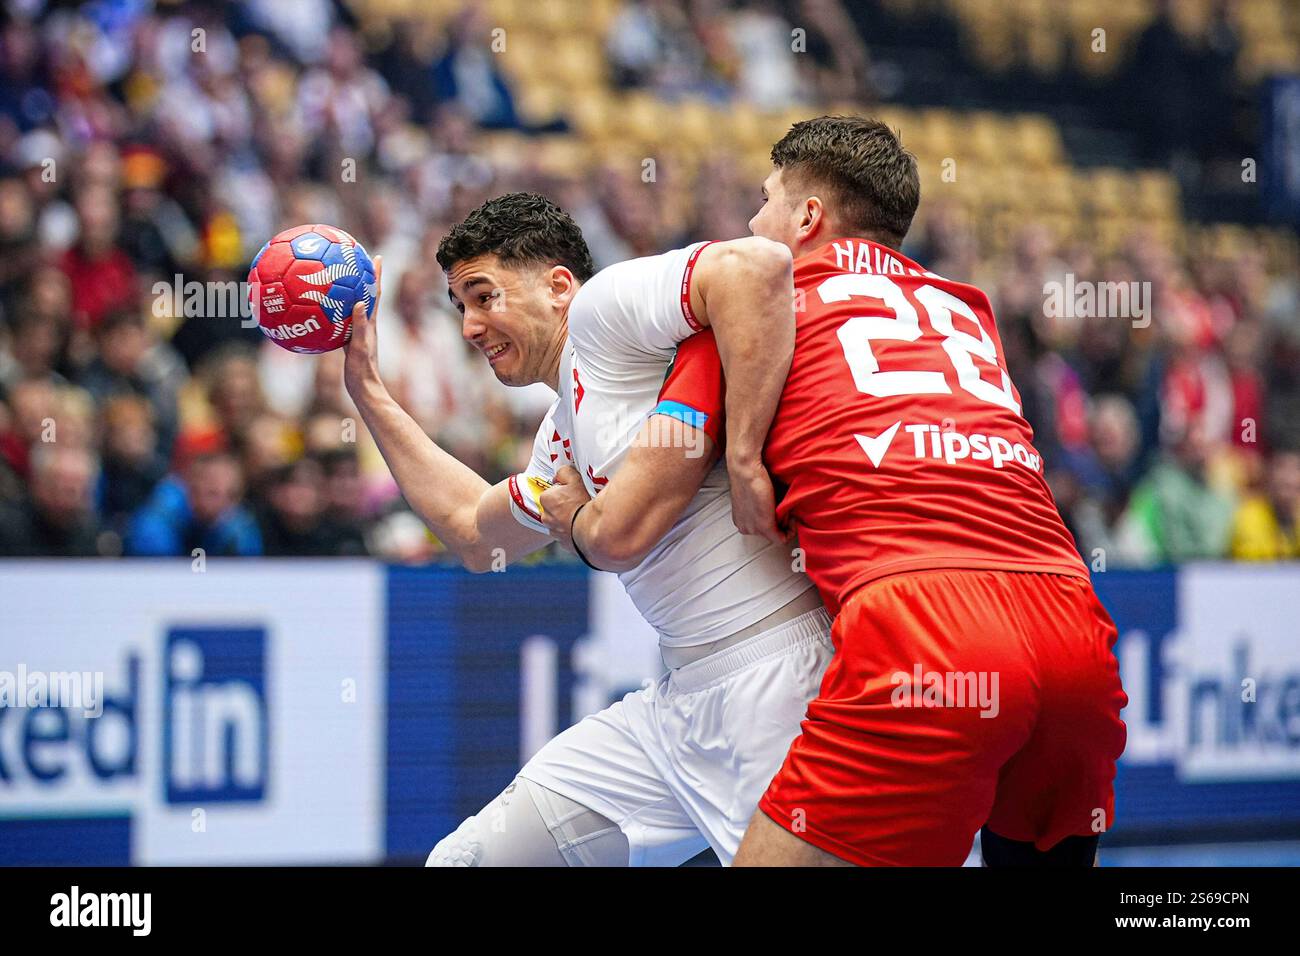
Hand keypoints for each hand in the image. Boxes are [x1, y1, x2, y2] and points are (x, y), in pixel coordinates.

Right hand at [344, 255, 383, 396]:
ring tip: (336, 278)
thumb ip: (359, 327)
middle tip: (354, 259)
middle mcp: (365, 325)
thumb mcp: (359, 347)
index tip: (376, 256)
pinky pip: (338, 321)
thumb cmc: (362, 371)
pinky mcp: (348, 341)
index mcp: (370, 323)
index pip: (375, 293)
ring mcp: (357, 333)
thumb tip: (359, 303)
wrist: (363, 390)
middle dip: (361, 276)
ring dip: (346, 292)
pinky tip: (319, 311)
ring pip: (351, 306)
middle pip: (364, 294)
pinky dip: (331, 312)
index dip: (376, 275)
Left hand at [538, 465, 591, 550]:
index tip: (573, 493)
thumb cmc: (582, 501)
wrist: (591, 528)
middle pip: (554, 509)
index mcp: (545, 499)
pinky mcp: (563, 543)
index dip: (563, 492)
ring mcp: (553, 532)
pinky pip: (566, 535)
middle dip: (563, 507)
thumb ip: (563, 472)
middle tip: (578, 504)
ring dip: (567, 520)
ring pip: (559, 523)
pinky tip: (582, 528)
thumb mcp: (574, 478)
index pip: (551, 493)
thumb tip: (558, 475)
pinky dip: (572, 532)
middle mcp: (545, 517)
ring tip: (581, 517)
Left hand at [726, 455, 784, 544]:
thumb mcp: (760, 497)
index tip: (784, 511)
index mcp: (741, 520)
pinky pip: (783, 538)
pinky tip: (792, 516)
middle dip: (782, 523)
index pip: (764, 531)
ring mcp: (753, 529)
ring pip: (777, 535)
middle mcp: (745, 527)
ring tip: (786, 507)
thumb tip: (783, 513)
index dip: (777, 521)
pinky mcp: (764, 526)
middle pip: (771, 534)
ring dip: (786, 523)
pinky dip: (791, 529)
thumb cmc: (752, 476)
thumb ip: (769, 509)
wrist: (746, 468)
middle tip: (786, 508)